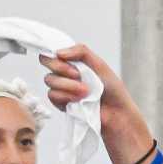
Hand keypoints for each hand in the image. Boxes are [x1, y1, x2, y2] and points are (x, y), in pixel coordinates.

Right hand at [40, 44, 149, 161]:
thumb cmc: (112, 89)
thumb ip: (81, 52)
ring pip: (50, 80)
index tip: (65, 59)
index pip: (52, 51)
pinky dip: (66, 97)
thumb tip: (59, 52)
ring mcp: (62, 88)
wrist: (116, 112)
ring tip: (85, 92)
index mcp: (73, 61)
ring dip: (68, 85)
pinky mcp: (61, 103)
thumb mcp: (99, 64)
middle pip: (46, 62)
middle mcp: (65, 73)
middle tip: (78, 75)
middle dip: (62, 68)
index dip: (55, 54)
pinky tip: (78, 100)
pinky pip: (53, 95)